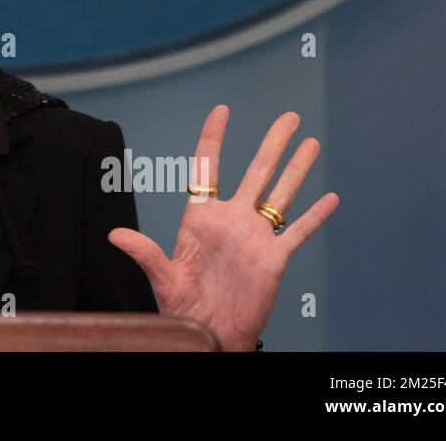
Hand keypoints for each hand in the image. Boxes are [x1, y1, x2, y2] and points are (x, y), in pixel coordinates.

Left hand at [107, 105, 338, 350]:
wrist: (209, 334)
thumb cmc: (184, 307)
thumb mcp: (163, 276)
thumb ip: (144, 252)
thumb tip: (114, 235)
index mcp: (202, 218)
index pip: (208, 167)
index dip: (214, 138)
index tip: (221, 111)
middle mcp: (232, 221)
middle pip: (256, 172)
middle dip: (272, 143)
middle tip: (289, 117)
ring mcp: (255, 237)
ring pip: (281, 194)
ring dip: (297, 169)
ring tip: (310, 143)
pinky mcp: (273, 259)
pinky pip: (297, 233)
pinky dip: (314, 217)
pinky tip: (330, 198)